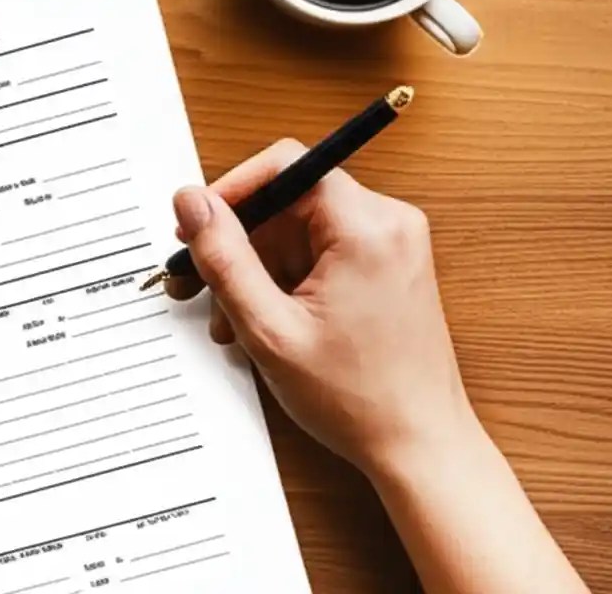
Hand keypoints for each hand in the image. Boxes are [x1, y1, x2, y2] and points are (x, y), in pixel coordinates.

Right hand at [166, 139, 480, 477]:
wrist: (419, 446)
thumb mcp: (269, 328)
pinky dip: (285, 281)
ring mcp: (390, 246)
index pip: (285, 166)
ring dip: (258, 269)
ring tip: (232, 318)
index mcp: (367, 227)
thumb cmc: (361, 399)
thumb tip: (192, 204)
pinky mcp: (385, 267)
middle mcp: (387, 224)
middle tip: (199, 281)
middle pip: (289, 201)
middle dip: (239, 243)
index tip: (197, 224)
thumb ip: (224, 258)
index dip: (231, 192)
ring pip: (299, 231)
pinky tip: (264, 321)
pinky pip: (320, 253)